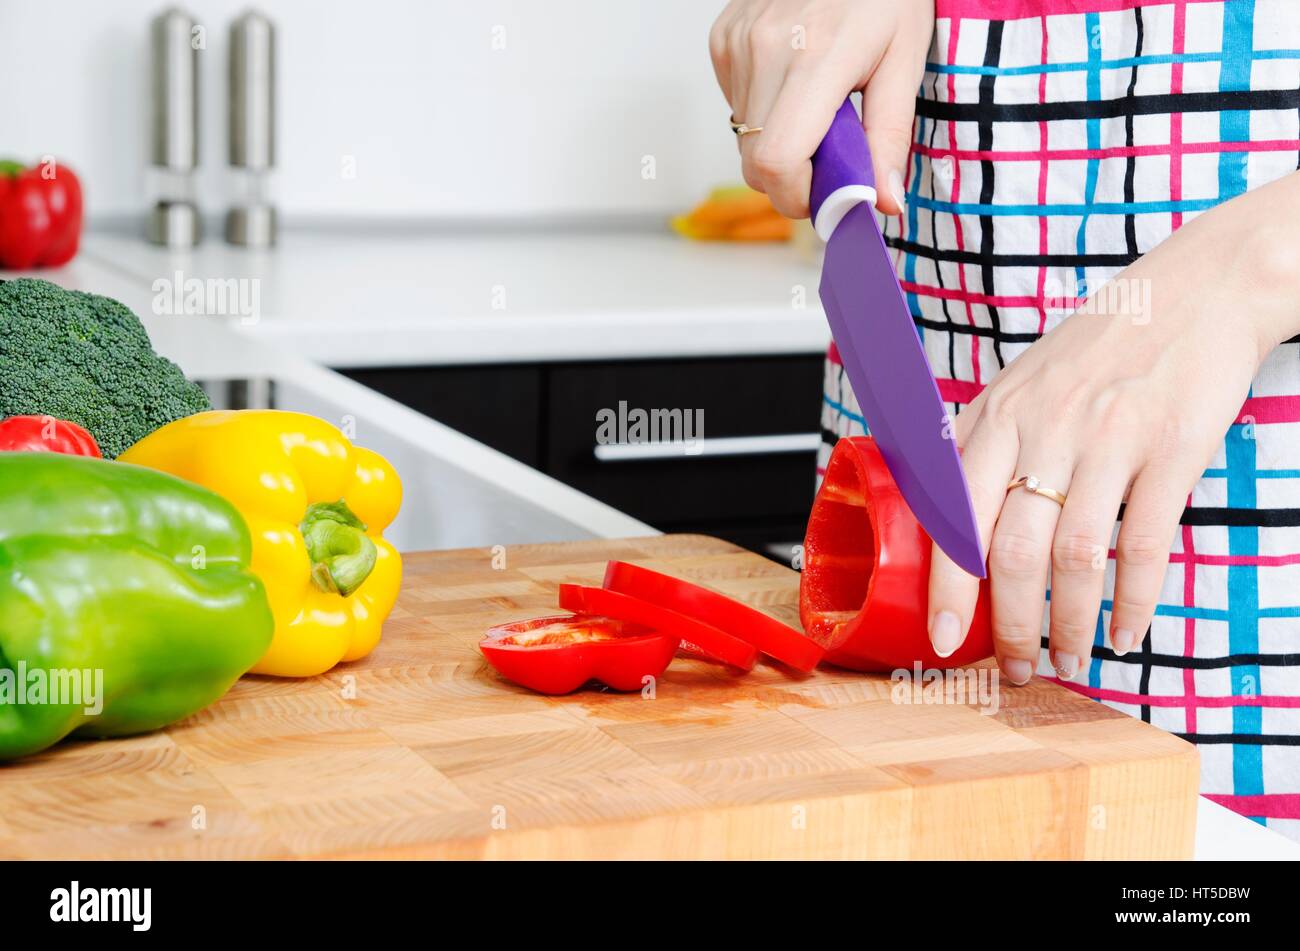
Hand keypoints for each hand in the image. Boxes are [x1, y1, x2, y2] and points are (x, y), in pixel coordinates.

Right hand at [708, 0, 933, 216]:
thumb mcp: (904, 61)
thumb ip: (889, 138)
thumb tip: (882, 203)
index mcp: (815, 59)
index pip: (776, 163)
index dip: (797, 197)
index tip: (825, 197)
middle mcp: (765, 50)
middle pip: (754, 162)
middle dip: (790, 178)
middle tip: (830, 157)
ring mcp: (736, 43)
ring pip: (744, 137)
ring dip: (779, 140)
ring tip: (817, 104)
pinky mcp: (722, 39)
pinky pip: (736, 105)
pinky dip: (764, 110)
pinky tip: (794, 79)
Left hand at [925, 175, 1299, 683]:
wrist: (1197, 290)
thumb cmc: (1100, 346)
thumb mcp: (1021, 384)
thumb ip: (984, 446)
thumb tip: (951, 523)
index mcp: (994, 415)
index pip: (952, 515)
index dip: (946, 588)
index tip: (941, 640)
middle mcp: (1042, 427)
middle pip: (1009, 549)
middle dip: (1008, 625)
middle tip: (1012, 669)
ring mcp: (1107, 437)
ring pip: (1074, 556)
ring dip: (1070, 623)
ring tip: (1070, 658)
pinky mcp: (1170, 448)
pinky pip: (1144, 542)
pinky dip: (1134, 599)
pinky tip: (1127, 629)